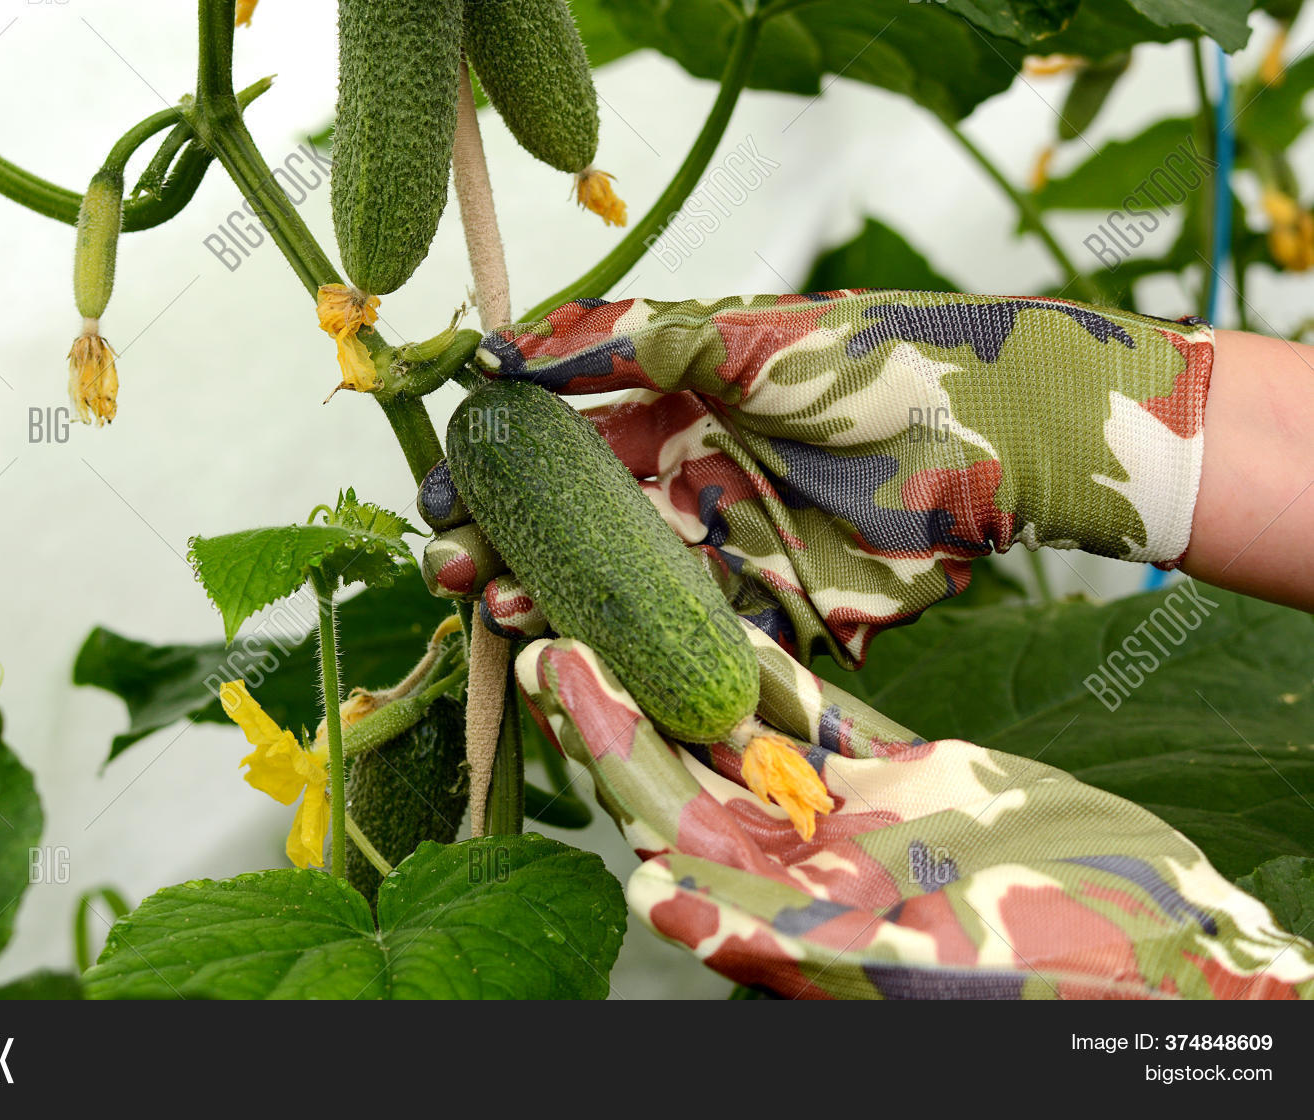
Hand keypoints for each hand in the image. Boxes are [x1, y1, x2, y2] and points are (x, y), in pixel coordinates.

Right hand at [465, 292, 1213, 667]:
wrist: (1002, 436)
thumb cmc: (877, 362)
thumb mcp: (743, 337)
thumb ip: (628, 342)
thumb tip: (504, 346)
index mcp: (677, 400)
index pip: (562, 433)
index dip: (500, 460)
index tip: (444, 485)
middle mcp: (690, 473)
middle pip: (578, 515)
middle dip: (509, 538)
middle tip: (448, 559)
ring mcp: (724, 542)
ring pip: (619, 577)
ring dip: (553, 594)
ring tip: (491, 603)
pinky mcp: (768, 603)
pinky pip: (685, 626)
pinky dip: (629, 640)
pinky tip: (571, 645)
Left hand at [516, 622, 1313, 998]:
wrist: (1169, 970)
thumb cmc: (1041, 991)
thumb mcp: (902, 969)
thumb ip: (773, 936)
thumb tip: (651, 899)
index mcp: (780, 915)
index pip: (663, 814)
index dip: (606, 742)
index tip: (557, 666)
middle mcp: (800, 868)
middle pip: (686, 768)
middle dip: (624, 693)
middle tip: (564, 613)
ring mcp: (855, 824)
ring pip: (750, 738)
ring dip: (690, 675)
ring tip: (633, 605)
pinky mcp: (916, 786)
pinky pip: (832, 726)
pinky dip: (786, 682)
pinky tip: (735, 630)